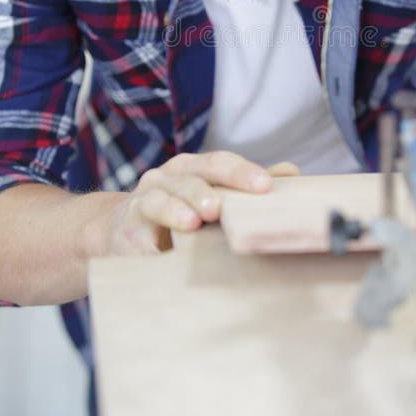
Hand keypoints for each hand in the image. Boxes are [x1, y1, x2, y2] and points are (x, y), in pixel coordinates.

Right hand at [106, 152, 298, 254]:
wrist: (122, 229)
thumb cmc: (178, 210)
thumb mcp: (211, 194)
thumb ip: (246, 186)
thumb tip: (292, 173)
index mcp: (193, 167)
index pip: (219, 163)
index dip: (241, 172)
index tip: (265, 186)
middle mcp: (167, 177)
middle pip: (191, 177)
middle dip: (208, 190)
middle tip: (223, 206)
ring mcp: (144, 200)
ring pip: (160, 200)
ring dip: (176, 210)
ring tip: (193, 222)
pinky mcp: (127, 229)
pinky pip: (138, 234)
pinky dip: (151, 244)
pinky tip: (162, 252)